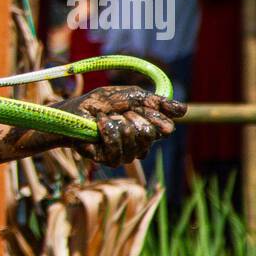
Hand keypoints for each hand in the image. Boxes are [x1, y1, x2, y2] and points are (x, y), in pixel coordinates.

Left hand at [56, 86, 185, 166]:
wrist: (71, 113)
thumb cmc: (100, 103)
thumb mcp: (130, 96)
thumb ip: (155, 102)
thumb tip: (184, 110)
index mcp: (147, 129)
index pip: (164, 129)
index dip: (153, 116)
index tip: (136, 107)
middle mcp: (139, 145)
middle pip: (150, 135)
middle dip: (131, 117)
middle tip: (116, 112)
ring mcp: (125, 154)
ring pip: (134, 141)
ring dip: (116, 123)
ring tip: (104, 117)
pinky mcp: (108, 159)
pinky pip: (116, 149)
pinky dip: (106, 132)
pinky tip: (98, 124)